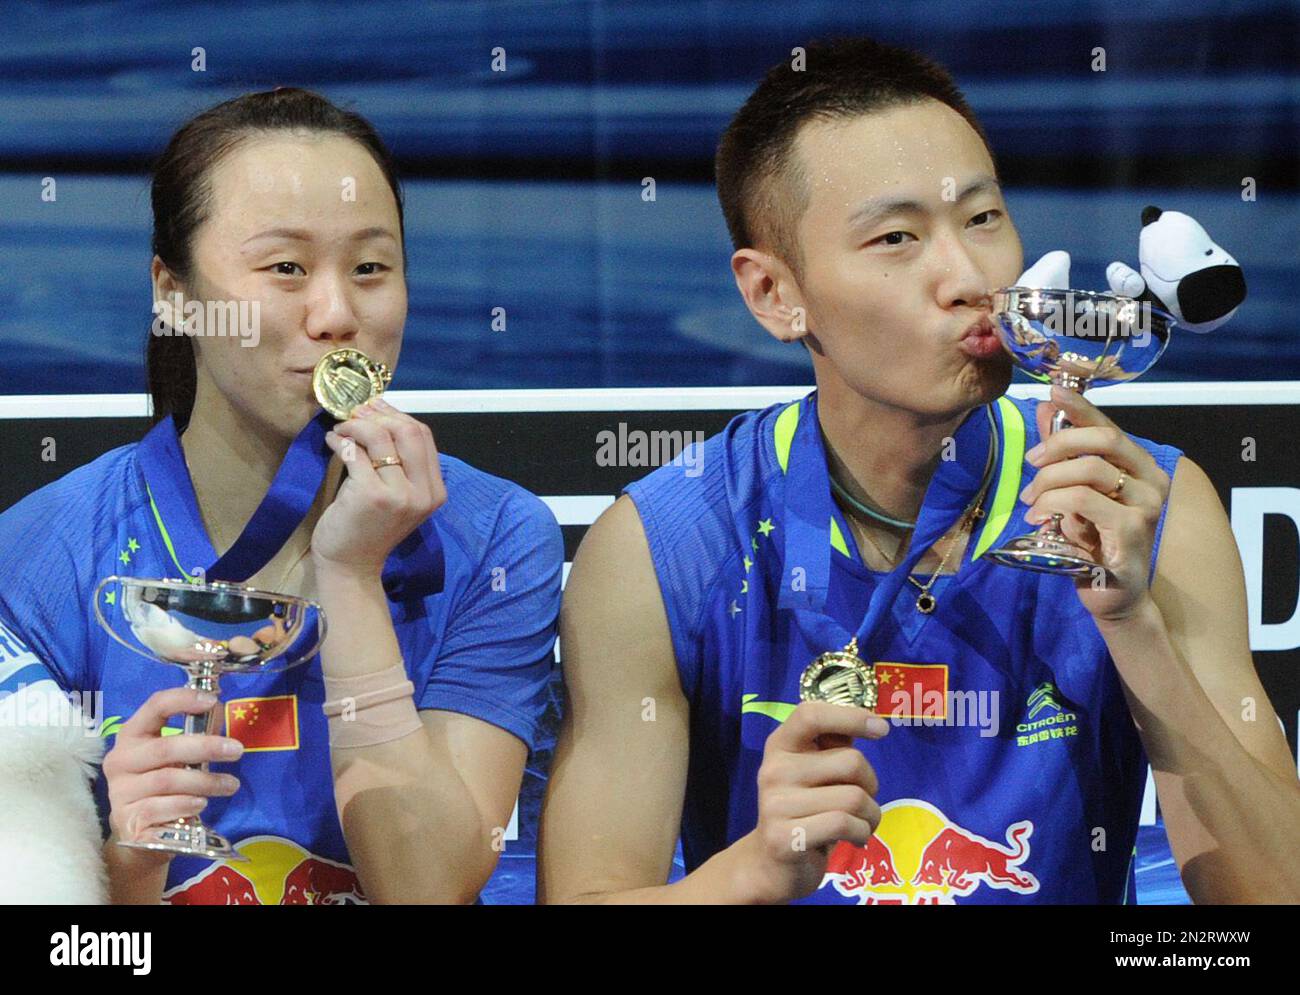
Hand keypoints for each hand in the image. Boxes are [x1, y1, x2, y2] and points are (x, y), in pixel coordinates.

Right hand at [102, 687, 243, 860]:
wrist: (140, 830)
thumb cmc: (162, 781)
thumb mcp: (178, 755)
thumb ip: (195, 733)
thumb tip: (219, 710)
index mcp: (132, 735)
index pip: (154, 707)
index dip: (182, 699)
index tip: (212, 701)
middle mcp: (120, 760)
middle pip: (165, 748)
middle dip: (206, 748)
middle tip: (237, 751)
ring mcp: (120, 791)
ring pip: (166, 780)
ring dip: (205, 781)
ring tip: (230, 785)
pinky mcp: (127, 820)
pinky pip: (159, 808)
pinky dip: (185, 805)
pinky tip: (200, 804)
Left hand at [317, 397, 447, 578]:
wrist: (352, 565)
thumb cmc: (371, 528)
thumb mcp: (399, 496)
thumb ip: (401, 464)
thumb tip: (380, 415)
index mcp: (435, 490)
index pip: (423, 435)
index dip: (396, 415)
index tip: (374, 408)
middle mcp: (423, 492)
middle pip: (408, 430)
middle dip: (377, 415)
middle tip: (354, 415)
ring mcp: (399, 495)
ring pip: (380, 436)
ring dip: (355, 425)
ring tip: (340, 429)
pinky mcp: (371, 495)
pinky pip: (355, 453)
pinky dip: (340, 441)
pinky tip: (332, 442)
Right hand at [735, 701, 888, 903]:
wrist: (770, 864)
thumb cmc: (804, 810)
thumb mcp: (814, 772)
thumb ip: (834, 747)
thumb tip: (870, 721)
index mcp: (780, 745)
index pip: (811, 714)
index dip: (850, 716)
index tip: (882, 729)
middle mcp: (774, 770)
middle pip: (851, 762)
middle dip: (871, 784)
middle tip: (863, 801)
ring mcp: (776, 804)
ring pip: (854, 798)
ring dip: (871, 815)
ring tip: (861, 824)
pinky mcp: (785, 838)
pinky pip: (845, 824)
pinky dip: (862, 834)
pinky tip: (854, 840)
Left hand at [1019, 385, 1171, 622]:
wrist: (1113, 596)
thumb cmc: (1093, 544)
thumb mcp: (1073, 495)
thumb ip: (1062, 455)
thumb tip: (1045, 409)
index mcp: (1139, 467)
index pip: (1109, 426)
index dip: (1080, 406)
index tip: (1052, 391)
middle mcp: (1152, 481)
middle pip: (1104, 440)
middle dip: (1058, 445)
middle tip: (1030, 463)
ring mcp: (1147, 506)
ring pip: (1089, 471)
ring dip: (1048, 482)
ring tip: (1030, 504)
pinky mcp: (1132, 531)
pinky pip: (1084, 501)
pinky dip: (1053, 504)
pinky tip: (1040, 519)